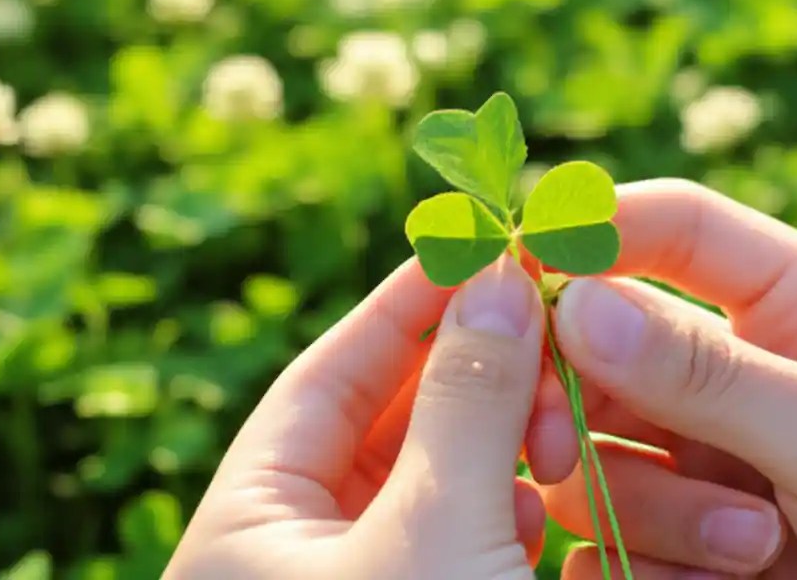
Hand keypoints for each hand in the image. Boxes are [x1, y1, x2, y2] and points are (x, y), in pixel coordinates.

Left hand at [167, 258, 549, 578]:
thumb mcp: (439, 525)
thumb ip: (467, 399)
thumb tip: (499, 278)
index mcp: (241, 534)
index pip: (321, 380)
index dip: (404, 305)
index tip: (478, 247)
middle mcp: (286, 556)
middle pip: (383, 421)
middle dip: (474, 381)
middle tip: (546, 339)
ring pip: (431, 476)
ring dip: (500, 448)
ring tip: (555, 444)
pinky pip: (456, 530)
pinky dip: (501, 509)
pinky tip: (536, 513)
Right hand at [528, 180, 796, 579]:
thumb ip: (712, 372)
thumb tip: (576, 299)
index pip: (680, 232)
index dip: (595, 230)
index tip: (514, 259)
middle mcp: (755, 378)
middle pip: (613, 345)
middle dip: (586, 392)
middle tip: (559, 440)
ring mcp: (726, 466)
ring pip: (605, 450)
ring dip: (653, 505)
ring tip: (752, 550)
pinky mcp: (708, 549)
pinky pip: (620, 537)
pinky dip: (649, 564)